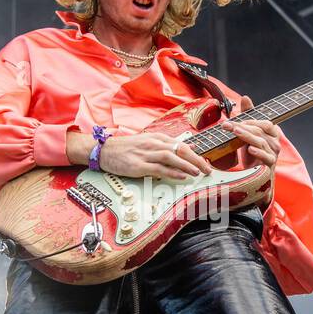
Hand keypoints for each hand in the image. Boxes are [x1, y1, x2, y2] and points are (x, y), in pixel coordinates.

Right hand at [98, 131, 214, 180]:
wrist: (104, 150)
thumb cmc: (127, 148)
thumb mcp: (150, 141)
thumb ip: (170, 144)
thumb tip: (190, 145)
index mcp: (157, 137)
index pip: (181, 144)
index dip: (195, 154)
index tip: (206, 162)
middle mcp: (153, 144)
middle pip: (179, 150)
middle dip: (196, 159)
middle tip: (207, 169)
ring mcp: (146, 154)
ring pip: (171, 158)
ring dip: (186, 165)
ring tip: (198, 172)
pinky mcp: (138, 165)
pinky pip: (158, 169)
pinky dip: (171, 172)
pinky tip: (181, 176)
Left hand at [223, 96, 280, 169]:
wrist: (255, 173)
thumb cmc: (252, 150)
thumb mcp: (249, 131)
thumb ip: (248, 114)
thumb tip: (245, 97)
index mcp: (272, 132)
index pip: (264, 123)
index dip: (250, 120)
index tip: (234, 121)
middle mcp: (275, 142)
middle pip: (260, 131)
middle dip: (243, 127)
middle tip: (227, 125)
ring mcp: (273, 153)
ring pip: (261, 142)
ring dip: (246, 136)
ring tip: (235, 132)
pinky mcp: (270, 164)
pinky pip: (266, 157)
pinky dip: (258, 152)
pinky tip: (249, 149)